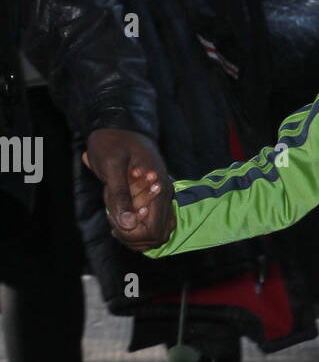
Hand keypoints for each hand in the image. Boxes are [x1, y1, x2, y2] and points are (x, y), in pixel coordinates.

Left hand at [82, 128, 175, 249]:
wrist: (118, 125)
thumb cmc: (112, 142)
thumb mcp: (111, 166)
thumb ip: (120, 196)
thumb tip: (128, 224)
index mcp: (158, 189)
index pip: (155, 230)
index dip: (134, 235)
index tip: (114, 222)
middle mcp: (164, 195)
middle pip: (158, 235)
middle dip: (134, 236)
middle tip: (113, 222)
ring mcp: (161, 195)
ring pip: (157, 231)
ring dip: (135, 233)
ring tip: (116, 219)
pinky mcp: (155, 194)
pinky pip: (153, 220)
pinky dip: (138, 226)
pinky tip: (121, 217)